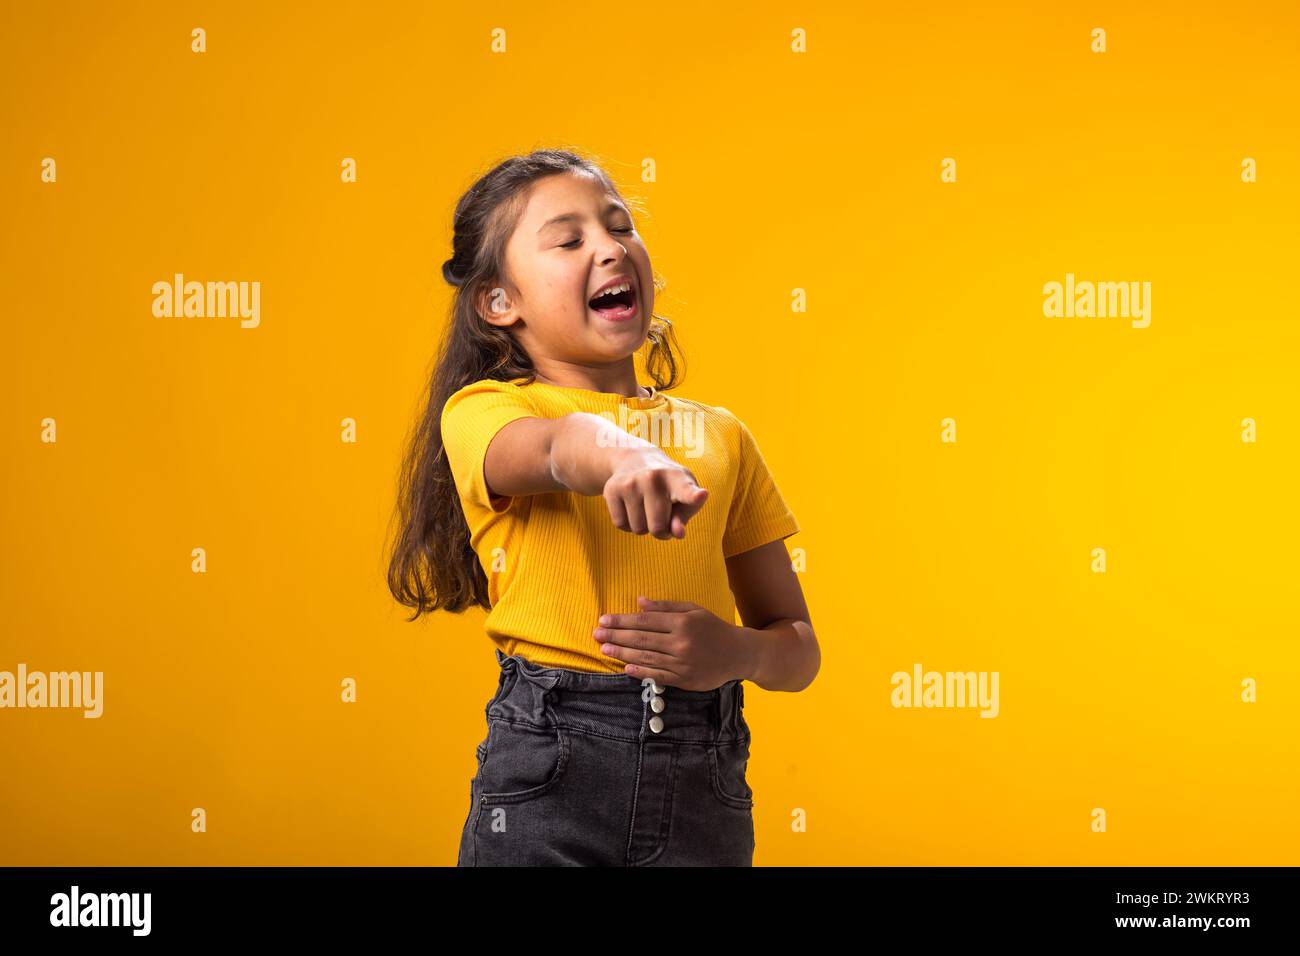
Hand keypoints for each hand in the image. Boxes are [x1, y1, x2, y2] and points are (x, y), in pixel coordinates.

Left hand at [592, 596, 752, 689]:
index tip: (604, 619)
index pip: (645, 620)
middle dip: (616, 635)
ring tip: (604, 648)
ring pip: (646, 657)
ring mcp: (682, 663)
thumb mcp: (693, 610)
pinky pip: (657, 675)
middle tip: (596, 633)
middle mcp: (681, 643)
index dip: (622, 620)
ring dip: (622, 653)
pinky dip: (640, 672)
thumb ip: (666, 607)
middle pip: (642, 639)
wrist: (738, 653)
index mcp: (683, 622)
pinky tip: (624, 667)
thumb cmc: (713, 628)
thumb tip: (639, 602)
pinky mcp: (684, 680)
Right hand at [603, 449, 707, 539]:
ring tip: (645, 507)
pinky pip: (621, 524)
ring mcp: (630, 483)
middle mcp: (652, 478)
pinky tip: (631, 507)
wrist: (634, 459)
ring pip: (638, 529)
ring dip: (643, 526)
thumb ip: (683, 517)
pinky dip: (627, 523)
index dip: (693, 496)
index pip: (686, 490)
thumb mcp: (683, 497)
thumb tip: (677, 533)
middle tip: (661, 514)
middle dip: (660, 530)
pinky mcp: (611, 489)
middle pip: (658, 527)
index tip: (700, 495)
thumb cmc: (668, 486)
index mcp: (677, 478)